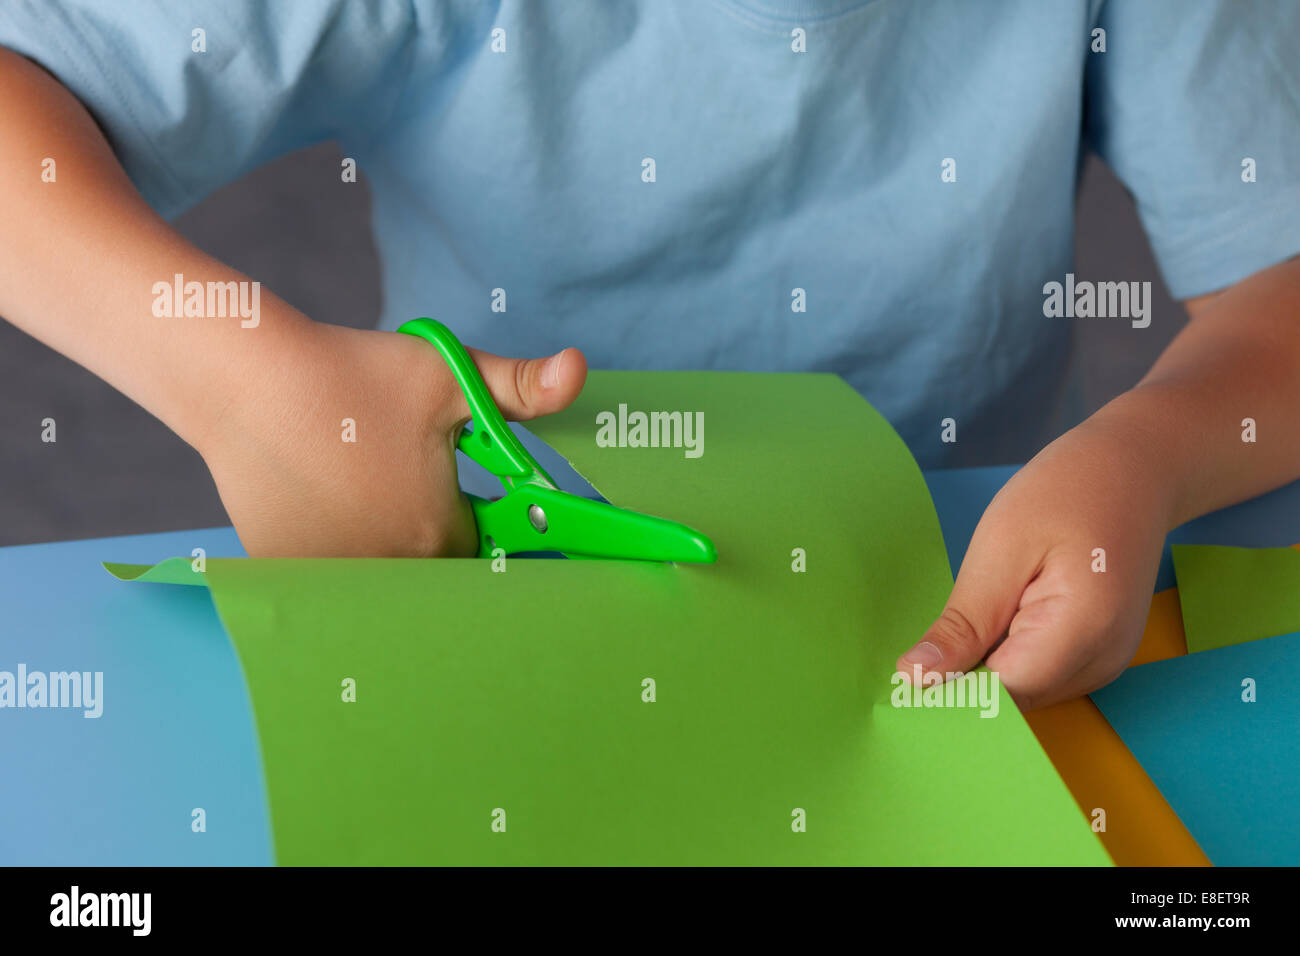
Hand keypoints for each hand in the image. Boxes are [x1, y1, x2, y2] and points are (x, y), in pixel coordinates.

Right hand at [198, 320, 585, 556]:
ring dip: (386, 551)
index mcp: (438, 532)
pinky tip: (325, 505)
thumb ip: (522, 385)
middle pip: (435, 573)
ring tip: (363, 491)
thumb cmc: (351, 375)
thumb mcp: (448, 373)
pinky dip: (335, 555)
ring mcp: (332, 577)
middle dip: (435, 540)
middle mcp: (389, 569)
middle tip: (407, 488)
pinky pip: (329, 581)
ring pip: (382, 578)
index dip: (480, 526)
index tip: (470, 504)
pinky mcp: (285, 574)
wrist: (246, 381)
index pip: (482, 555)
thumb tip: (578, 369)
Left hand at [897, 411, 1173, 709]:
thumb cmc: (1067, 493)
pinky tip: (992, 621)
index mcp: (1081, 634)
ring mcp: (1103, 665)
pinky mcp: (1095, 657)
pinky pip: (1036, 675)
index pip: (1000, 700)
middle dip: (961, 684)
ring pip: (1021, 694)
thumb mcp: (1000, 549)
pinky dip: (1005, 658)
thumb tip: (915, 678)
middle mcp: (1099, 665)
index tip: (904, 679)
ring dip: (982, 671)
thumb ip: (962, 624)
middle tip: (923, 648)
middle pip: (1011, 703)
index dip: (948, 695)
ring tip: (966, 621)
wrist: (1134, 471)